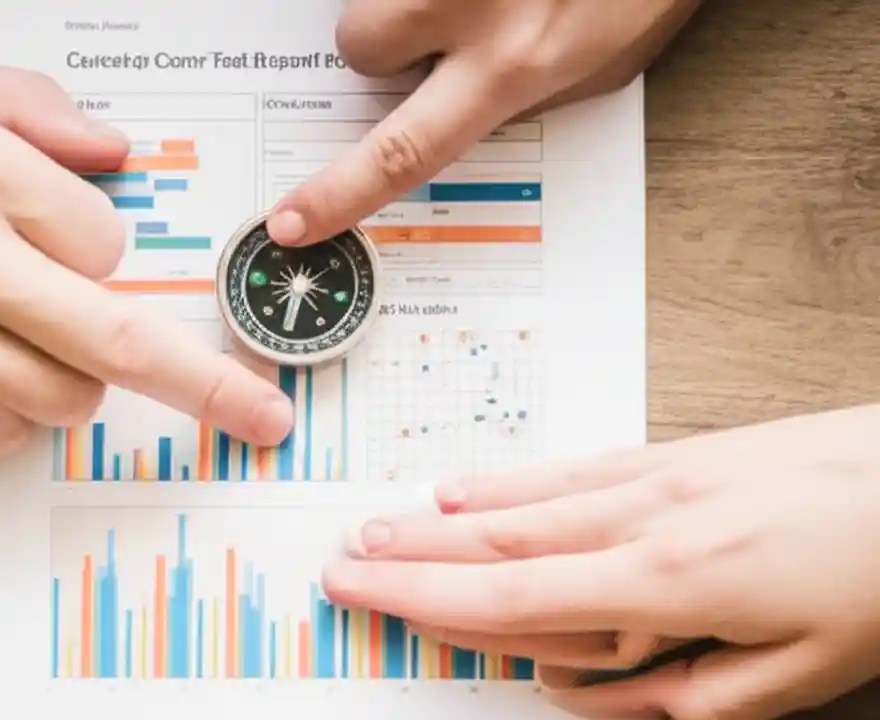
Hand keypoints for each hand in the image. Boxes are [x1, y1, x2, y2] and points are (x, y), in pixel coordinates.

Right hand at [0, 53, 293, 452]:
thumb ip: (40, 110)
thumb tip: (119, 153)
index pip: (111, 241)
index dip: (109, 251)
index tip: (86, 249)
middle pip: (116, 338)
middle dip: (207, 385)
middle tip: (262, 417)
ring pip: (61, 396)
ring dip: (82, 385)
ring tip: (50, 349)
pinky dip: (15, 416)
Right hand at [266, 0, 700, 244]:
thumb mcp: (601, 69)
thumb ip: (519, 96)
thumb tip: (455, 110)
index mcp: (515, 65)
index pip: (406, 149)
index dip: (340, 193)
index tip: (290, 221)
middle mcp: (474, 6)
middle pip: (363, 42)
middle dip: (389, 41)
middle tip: (448, 26)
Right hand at [321, 404, 879, 719]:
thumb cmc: (876, 575)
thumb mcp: (794, 677)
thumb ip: (680, 698)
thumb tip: (588, 696)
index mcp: (667, 580)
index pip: (512, 600)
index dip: (423, 602)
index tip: (363, 591)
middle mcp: (643, 518)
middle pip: (498, 542)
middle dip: (413, 555)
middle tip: (345, 557)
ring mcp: (654, 477)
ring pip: (523, 503)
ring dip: (444, 518)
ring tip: (386, 525)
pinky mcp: (673, 454)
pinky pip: (568, 470)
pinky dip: (509, 481)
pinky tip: (471, 486)